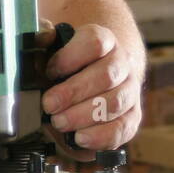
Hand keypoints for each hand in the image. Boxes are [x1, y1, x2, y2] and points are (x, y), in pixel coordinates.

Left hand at [41, 22, 142, 161]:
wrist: (93, 76)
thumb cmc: (69, 63)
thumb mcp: (53, 47)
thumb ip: (43, 37)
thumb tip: (42, 34)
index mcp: (103, 41)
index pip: (95, 42)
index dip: (70, 58)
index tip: (50, 71)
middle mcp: (121, 64)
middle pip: (106, 75)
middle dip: (73, 93)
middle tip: (49, 105)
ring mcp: (129, 90)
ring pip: (115, 103)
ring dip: (83, 115)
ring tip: (59, 122)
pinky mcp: (131, 116)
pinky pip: (123, 128)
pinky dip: (100, 136)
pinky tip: (80, 138)